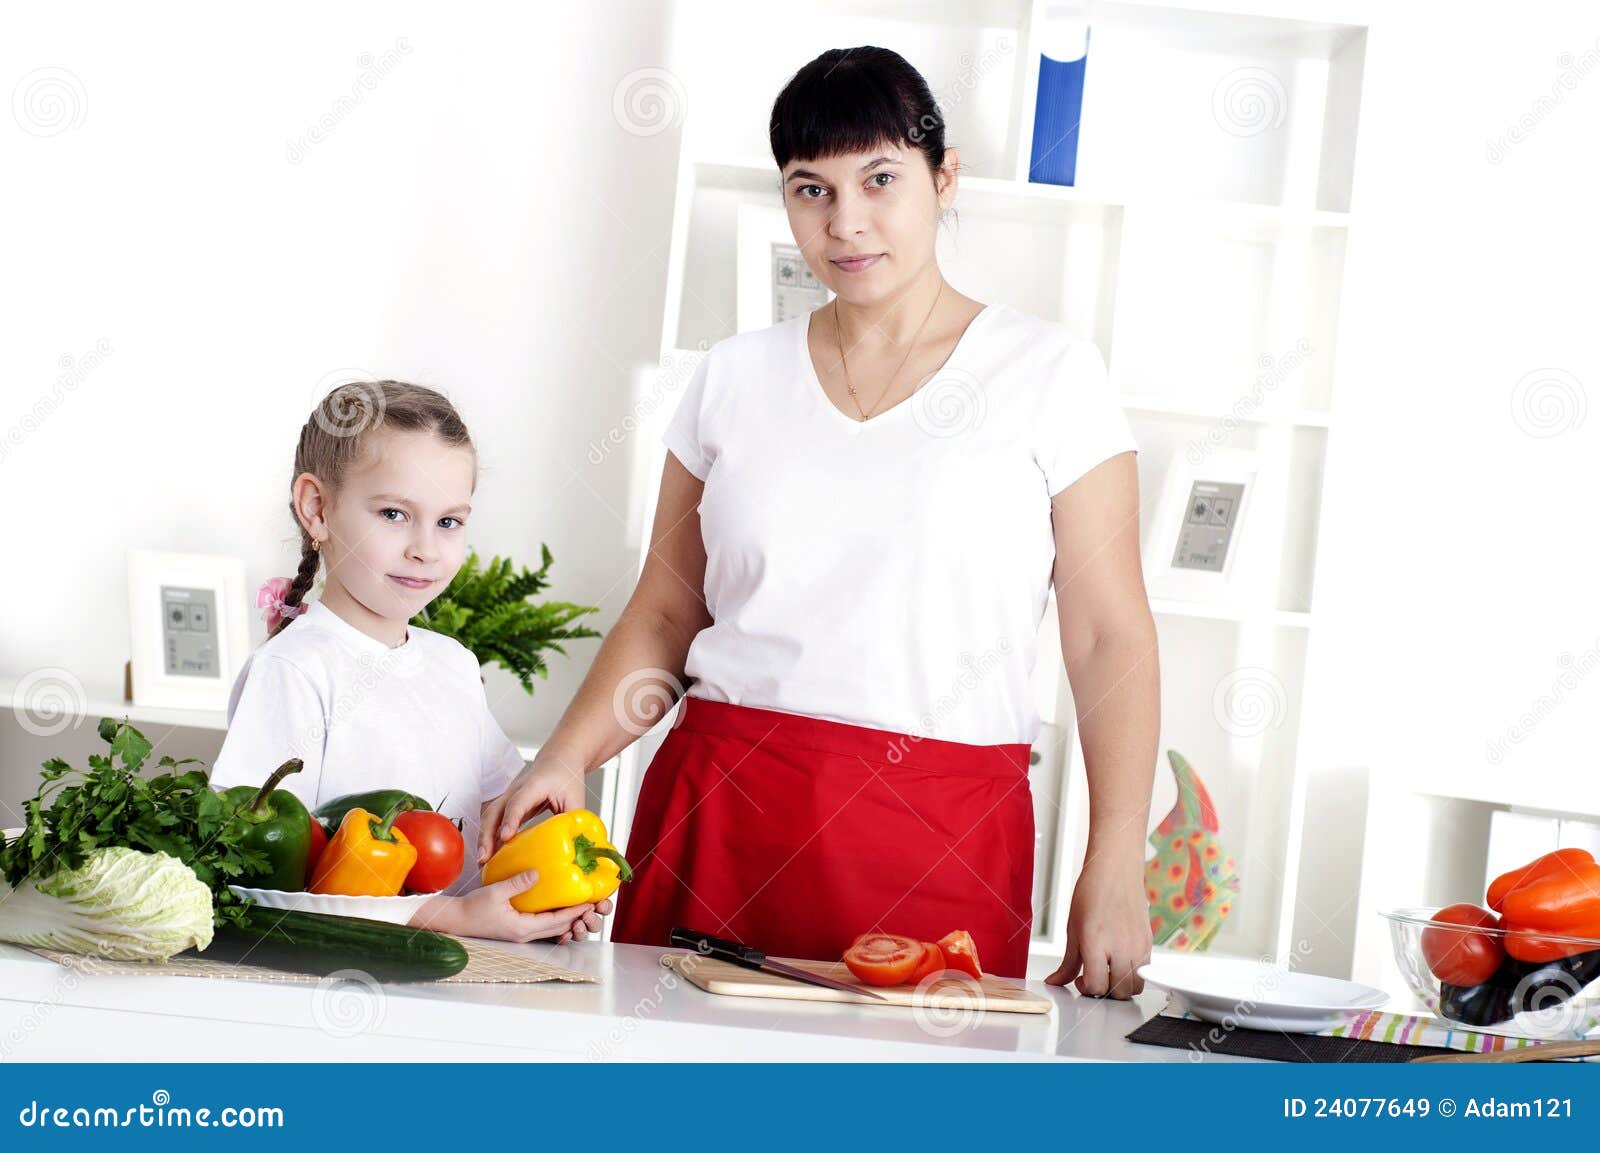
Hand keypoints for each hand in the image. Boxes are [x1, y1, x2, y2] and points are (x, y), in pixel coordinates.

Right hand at [410, 868, 604, 943]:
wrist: (456, 920)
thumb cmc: (472, 909)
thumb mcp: (495, 892)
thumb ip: (517, 883)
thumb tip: (537, 873)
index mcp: (522, 928)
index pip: (557, 921)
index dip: (575, 911)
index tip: (590, 901)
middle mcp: (525, 934)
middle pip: (559, 927)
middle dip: (577, 916)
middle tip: (592, 901)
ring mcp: (521, 933)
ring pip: (552, 928)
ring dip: (567, 918)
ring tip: (580, 903)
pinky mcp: (518, 929)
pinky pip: (542, 925)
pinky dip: (554, 917)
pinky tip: (557, 904)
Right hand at [477, 751, 587, 865]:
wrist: (558, 761)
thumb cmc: (566, 776)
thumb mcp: (576, 798)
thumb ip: (575, 820)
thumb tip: (577, 846)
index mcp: (535, 785)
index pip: (518, 801)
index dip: (511, 819)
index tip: (505, 837)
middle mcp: (517, 789)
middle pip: (496, 810)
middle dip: (487, 834)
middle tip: (485, 856)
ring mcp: (509, 796)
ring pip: (490, 816)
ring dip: (484, 838)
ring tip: (483, 861)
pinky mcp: (507, 804)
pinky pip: (494, 820)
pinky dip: (489, 837)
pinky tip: (490, 854)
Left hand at [1044, 850, 1151, 998]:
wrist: (1115, 871)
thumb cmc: (1091, 894)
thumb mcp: (1072, 930)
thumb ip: (1067, 962)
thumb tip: (1056, 981)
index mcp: (1096, 943)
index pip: (1096, 986)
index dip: (1086, 988)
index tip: (1081, 979)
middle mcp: (1120, 947)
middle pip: (1118, 993)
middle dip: (1104, 991)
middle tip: (1095, 976)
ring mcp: (1137, 946)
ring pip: (1135, 987)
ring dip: (1121, 986)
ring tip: (1108, 970)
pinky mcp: (1148, 943)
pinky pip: (1145, 972)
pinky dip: (1133, 974)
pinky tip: (1119, 959)